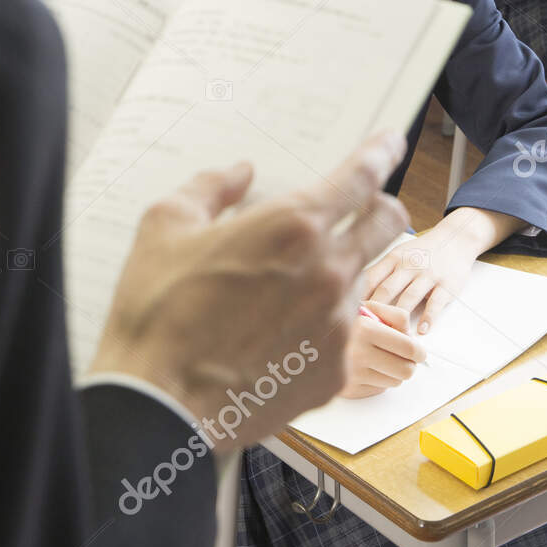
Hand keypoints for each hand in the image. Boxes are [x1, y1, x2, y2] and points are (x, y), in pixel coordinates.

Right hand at [89, 130, 409, 445]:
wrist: (160, 404)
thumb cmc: (158, 311)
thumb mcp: (166, 225)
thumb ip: (211, 187)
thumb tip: (239, 172)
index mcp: (293, 226)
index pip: (361, 176)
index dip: (380, 152)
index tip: (388, 142)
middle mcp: (329, 271)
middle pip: (387, 223)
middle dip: (379, 206)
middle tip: (360, 206)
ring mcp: (337, 325)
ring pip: (360, 279)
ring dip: (338, 270)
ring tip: (286, 288)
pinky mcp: (335, 371)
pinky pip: (342, 332)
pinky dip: (319, 323)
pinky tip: (277, 333)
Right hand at [340, 301, 425, 398]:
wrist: (310, 339)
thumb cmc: (343, 321)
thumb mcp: (366, 307)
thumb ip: (393, 315)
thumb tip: (412, 336)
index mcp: (365, 329)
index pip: (408, 348)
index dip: (419, 351)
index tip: (419, 351)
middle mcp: (358, 354)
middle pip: (405, 370)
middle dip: (409, 363)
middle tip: (403, 357)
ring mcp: (352, 374)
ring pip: (394, 382)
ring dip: (393, 372)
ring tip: (381, 359)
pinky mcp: (348, 389)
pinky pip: (378, 389)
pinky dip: (378, 380)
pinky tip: (367, 367)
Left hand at [363, 208, 515, 332]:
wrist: (457, 239)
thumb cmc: (422, 252)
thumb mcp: (399, 254)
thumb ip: (380, 272)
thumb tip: (351, 292)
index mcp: (393, 258)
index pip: (370, 277)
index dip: (356, 296)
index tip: (345, 313)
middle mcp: (409, 265)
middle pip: (386, 290)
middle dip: (373, 310)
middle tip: (362, 330)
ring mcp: (428, 274)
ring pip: (409, 297)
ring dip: (399, 318)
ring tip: (389, 336)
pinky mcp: (447, 285)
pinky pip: (436, 303)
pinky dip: (428, 318)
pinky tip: (421, 331)